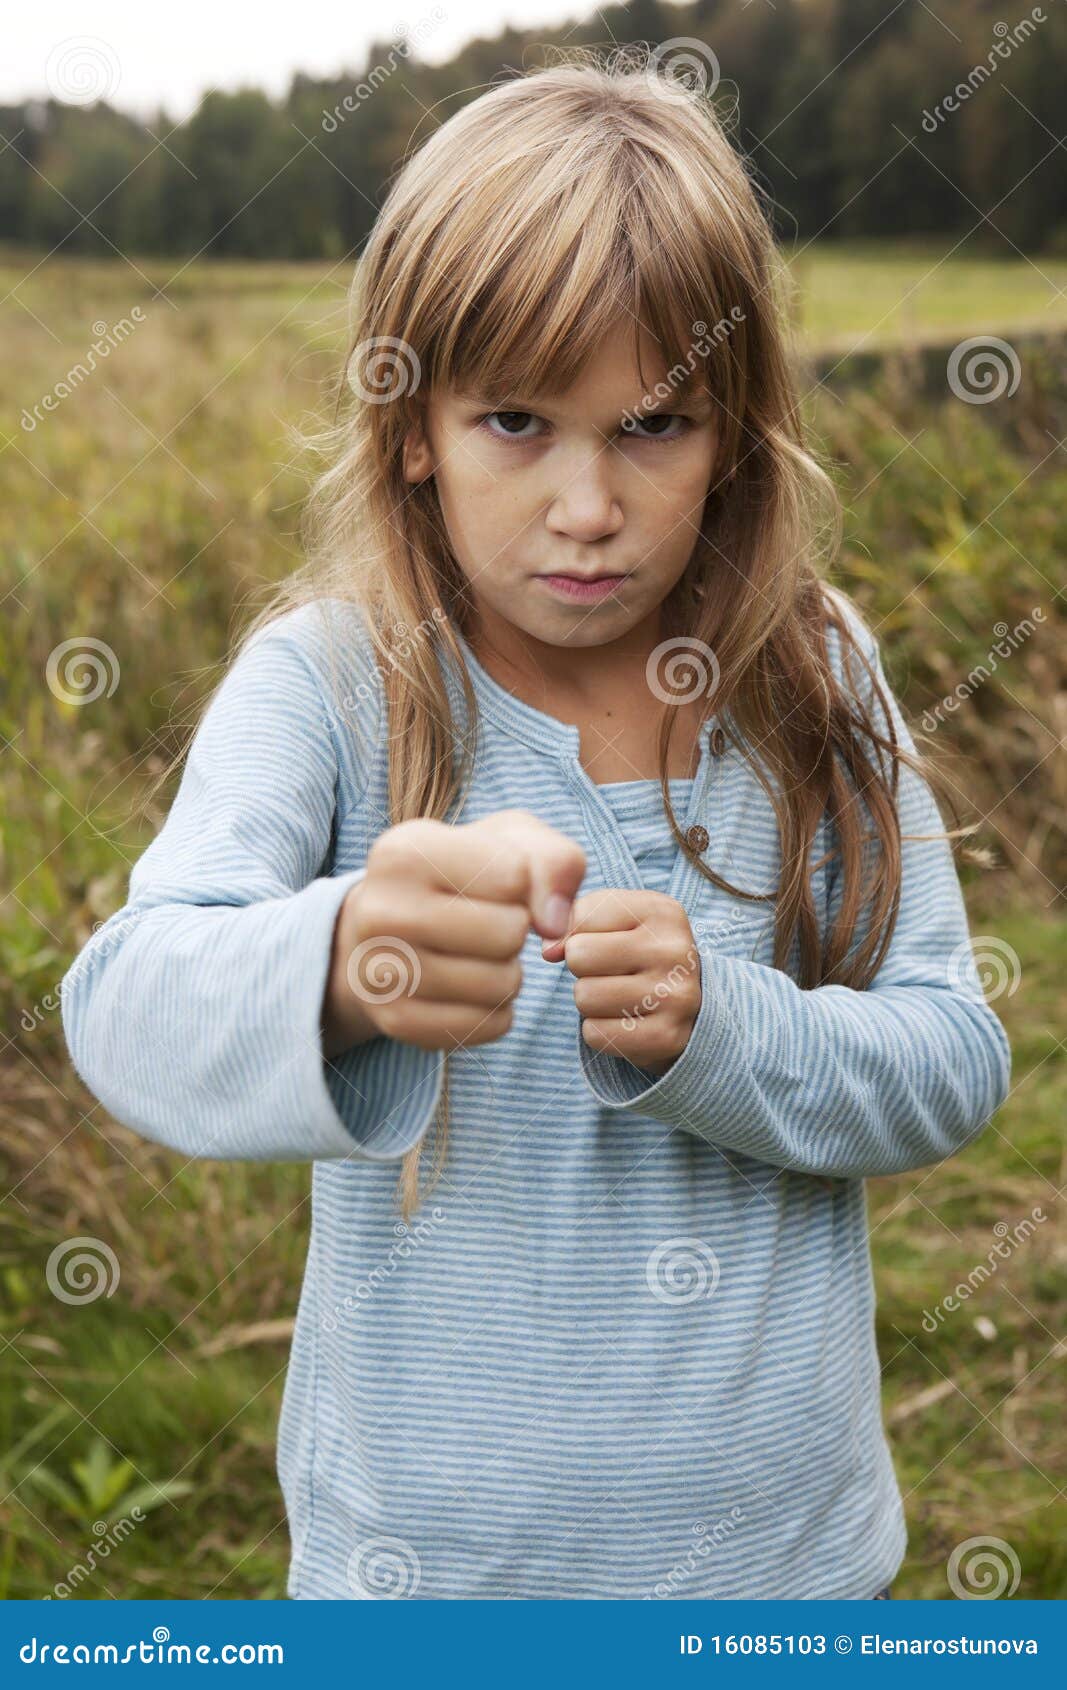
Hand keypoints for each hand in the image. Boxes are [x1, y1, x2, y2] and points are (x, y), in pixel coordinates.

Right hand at [322, 810, 585, 1057]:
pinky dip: (497, 1010)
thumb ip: (553, 861)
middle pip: (507, 934)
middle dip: (516, 932)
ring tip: (483, 956)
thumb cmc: (461, 874)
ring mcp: (380, 972)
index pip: (513, 877)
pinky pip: (488, 1026)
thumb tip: (556, 924)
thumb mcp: (508, 842)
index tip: (500, 886)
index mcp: (403, 852)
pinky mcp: (395, 1020)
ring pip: (500, 985)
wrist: (388, 923)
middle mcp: (380, 911)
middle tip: (491, 926)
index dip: (526, 885)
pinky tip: (474, 989)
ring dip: (510, 973)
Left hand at [541, 889, 701, 1075]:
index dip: (580, 933)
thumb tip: (549, 951)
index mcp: (663, 911)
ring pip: (584, 997)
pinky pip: (595, 1033)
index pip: (582, 915)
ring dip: (590, 1002)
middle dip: (583, 968)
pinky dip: (599, 1031)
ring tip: (620, 997)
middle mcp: (675, 951)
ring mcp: (675, 997)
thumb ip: (572, 918)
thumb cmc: (638, 954)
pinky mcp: (666, 1037)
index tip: (608, 942)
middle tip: (611, 974)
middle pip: (579, 955)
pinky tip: (626, 1022)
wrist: (690, 1007)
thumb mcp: (614, 920)